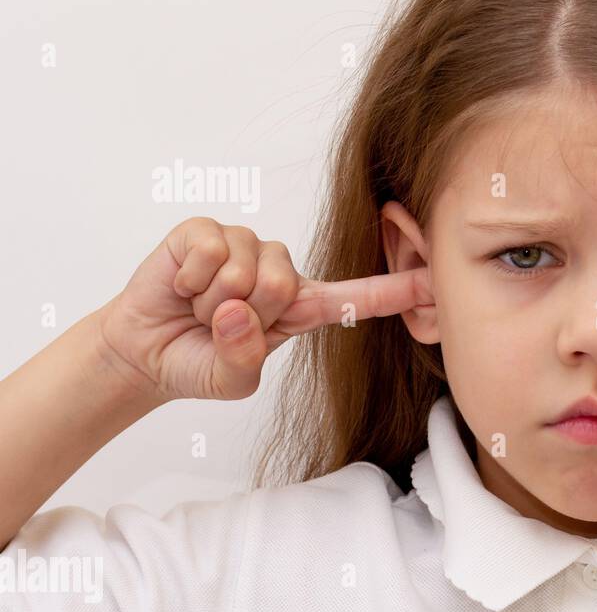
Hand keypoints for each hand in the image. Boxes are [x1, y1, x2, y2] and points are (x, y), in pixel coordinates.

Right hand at [95, 217, 432, 401]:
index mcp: (303, 307)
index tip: (435, 282)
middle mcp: (282, 270)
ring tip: (203, 308)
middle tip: (223, 324)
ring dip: (213, 301)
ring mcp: (246, 245)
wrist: (145, 352)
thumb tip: (239, 311)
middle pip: (285, 284)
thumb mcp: (233, 380)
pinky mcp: (207, 231)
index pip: (359, 297)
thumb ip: (244, 358)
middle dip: (246, 314)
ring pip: (246, 269)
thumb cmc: (200, 361)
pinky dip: (191, 280)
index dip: (397, 291)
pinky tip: (184, 287)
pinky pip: (211, 250)